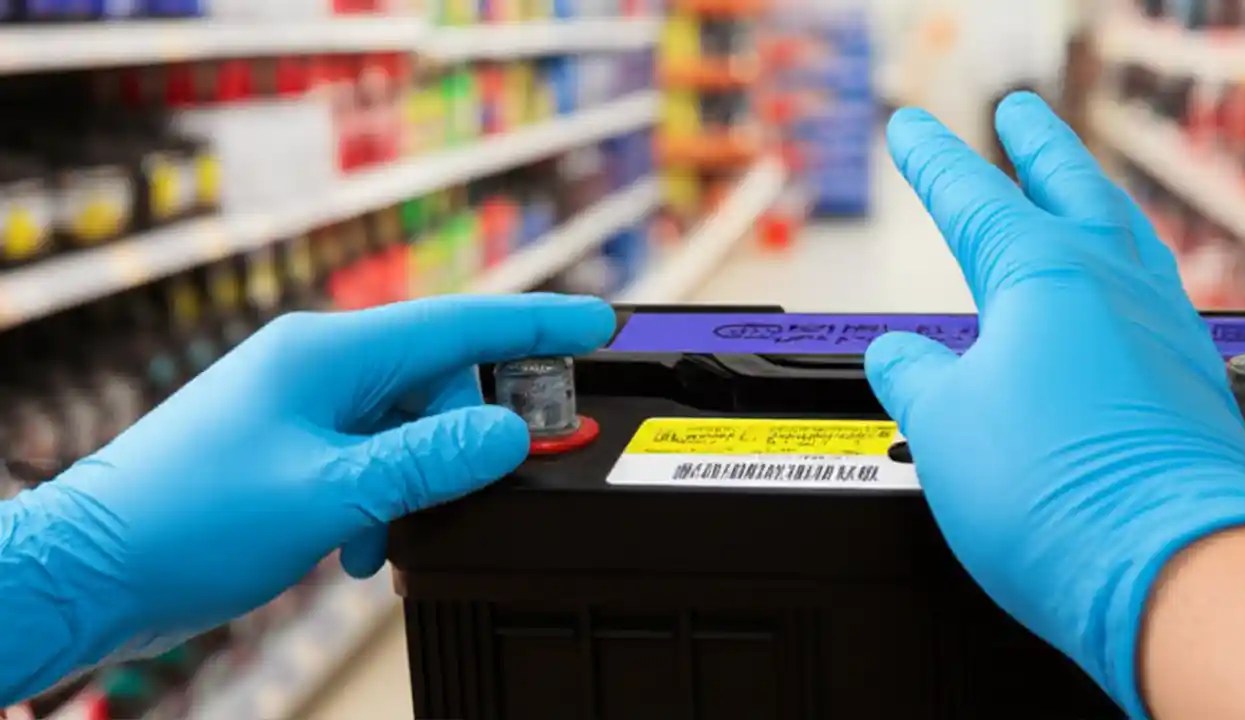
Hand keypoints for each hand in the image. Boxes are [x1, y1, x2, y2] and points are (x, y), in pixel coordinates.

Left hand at [0, 294, 614, 703]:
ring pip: (407, 424)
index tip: (601, 324)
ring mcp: (303, 403)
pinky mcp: (292, 442)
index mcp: (328, 353)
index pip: (458, 323)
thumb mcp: (326, 494)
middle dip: (472, 432)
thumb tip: (509, 432)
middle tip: (498, 478)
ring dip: (422, 480)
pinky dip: (387, 497)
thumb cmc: (185, 522)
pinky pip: (372, 454)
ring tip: (394, 537)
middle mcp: (319, 366)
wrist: (90, 570)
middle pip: (439, 378)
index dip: (538, 323)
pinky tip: (365, 544)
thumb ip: (426, 462)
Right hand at [865, 92, 1244, 716]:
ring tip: (1068, 188)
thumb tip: (900, 357)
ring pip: (1121, 234)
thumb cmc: (1055, 494)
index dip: (932, 159)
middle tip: (1018, 112)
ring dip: (1086, 197)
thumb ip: (912, 374)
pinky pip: (1146, 294)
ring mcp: (1160, 329)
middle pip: (1071, 187)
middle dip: (1036, 146)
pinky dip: (1116, 270)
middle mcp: (1113, 286)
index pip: (971, 196)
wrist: (1167, 569)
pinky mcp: (1185, 380)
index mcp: (1043, 275)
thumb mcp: (939, 426)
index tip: (912, 129)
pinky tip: (1106, 294)